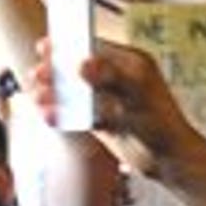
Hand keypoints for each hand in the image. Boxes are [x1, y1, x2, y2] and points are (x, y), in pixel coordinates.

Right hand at [30, 38, 205, 178]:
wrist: (169, 159)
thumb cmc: (162, 122)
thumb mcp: (138, 93)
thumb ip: (111, 75)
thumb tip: (83, 63)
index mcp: (128, 62)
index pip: (93, 46)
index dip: (67, 45)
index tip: (45, 45)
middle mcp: (116, 78)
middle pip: (77, 68)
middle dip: (54, 71)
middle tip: (37, 74)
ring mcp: (107, 99)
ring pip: (72, 91)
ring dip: (53, 93)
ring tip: (36, 96)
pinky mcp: (101, 121)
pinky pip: (75, 114)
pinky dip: (60, 114)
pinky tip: (48, 115)